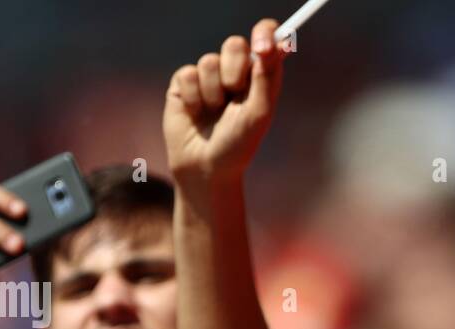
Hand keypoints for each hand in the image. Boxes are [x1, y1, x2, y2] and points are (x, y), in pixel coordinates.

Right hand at [163, 19, 284, 198]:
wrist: (205, 169)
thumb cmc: (237, 146)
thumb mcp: (258, 115)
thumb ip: (266, 79)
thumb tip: (271, 46)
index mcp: (259, 78)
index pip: (265, 41)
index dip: (264, 34)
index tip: (262, 45)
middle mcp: (235, 73)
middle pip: (235, 44)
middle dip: (235, 68)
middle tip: (235, 91)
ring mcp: (208, 78)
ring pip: (210, 61)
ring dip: (213, 91)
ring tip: (215, 112)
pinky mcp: (184, 85)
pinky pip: (188, 73)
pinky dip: (194, 97)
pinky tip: (196, 113)